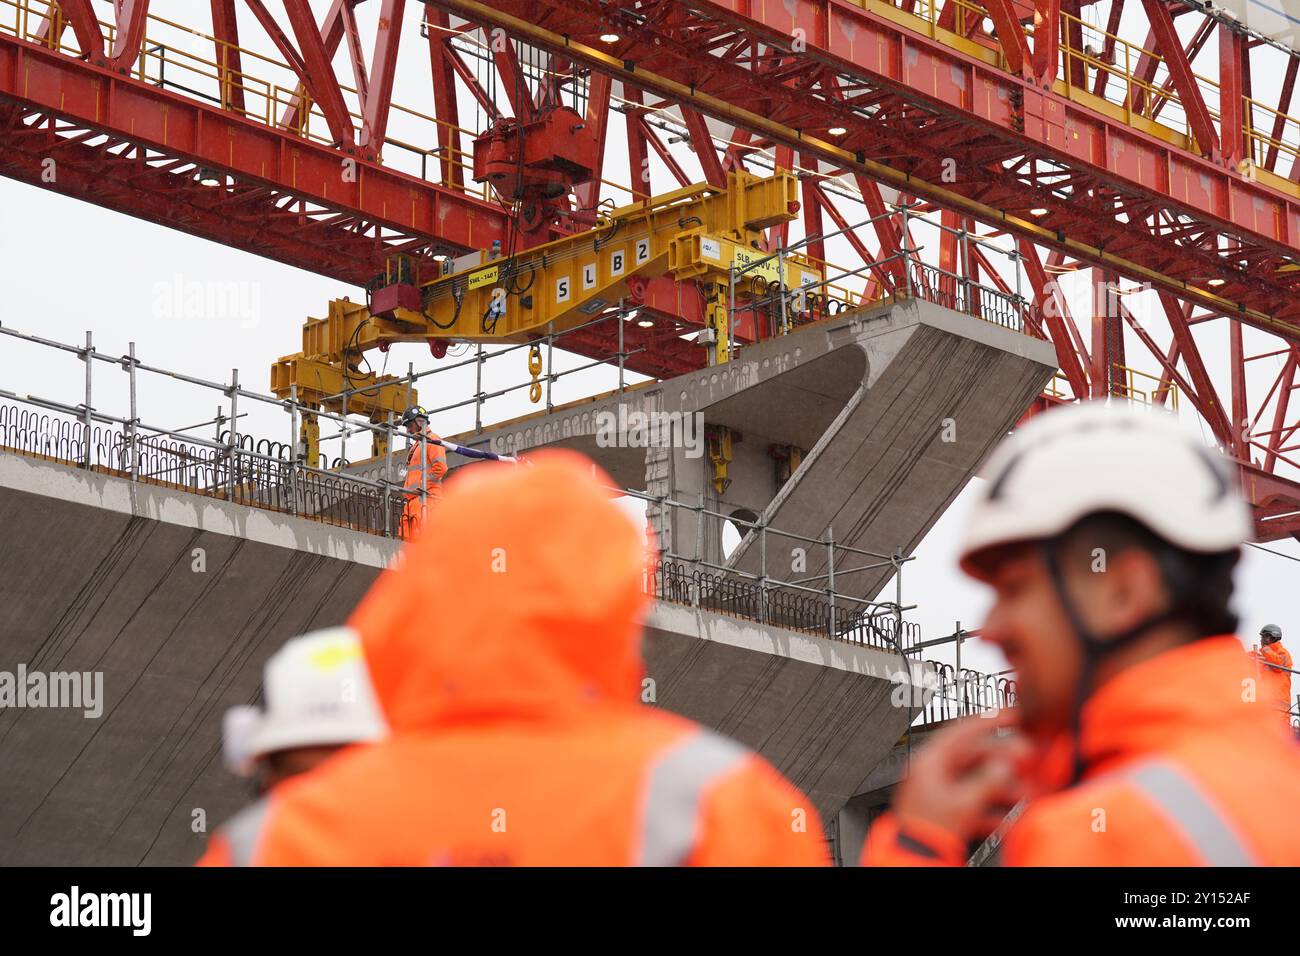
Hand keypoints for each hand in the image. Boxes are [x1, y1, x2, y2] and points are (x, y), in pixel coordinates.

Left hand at [893, 715, 1030, 844]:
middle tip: (1029, 759)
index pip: (962, 731)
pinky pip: (974, 805)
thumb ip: (987, 781)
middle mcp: (932, 774)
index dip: (989, 720)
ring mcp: (939, 794)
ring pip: (977, 783)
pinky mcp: (945, 813)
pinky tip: (1010, 820)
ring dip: (1004, 789)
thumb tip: (1004, 766)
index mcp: (929, 762)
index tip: (1011, 714)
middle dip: (1005, 761)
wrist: (913, 860)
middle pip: (975, 758)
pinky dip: (993, 810)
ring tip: (1026, 794)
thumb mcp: (963, 803)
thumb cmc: (925, 832)